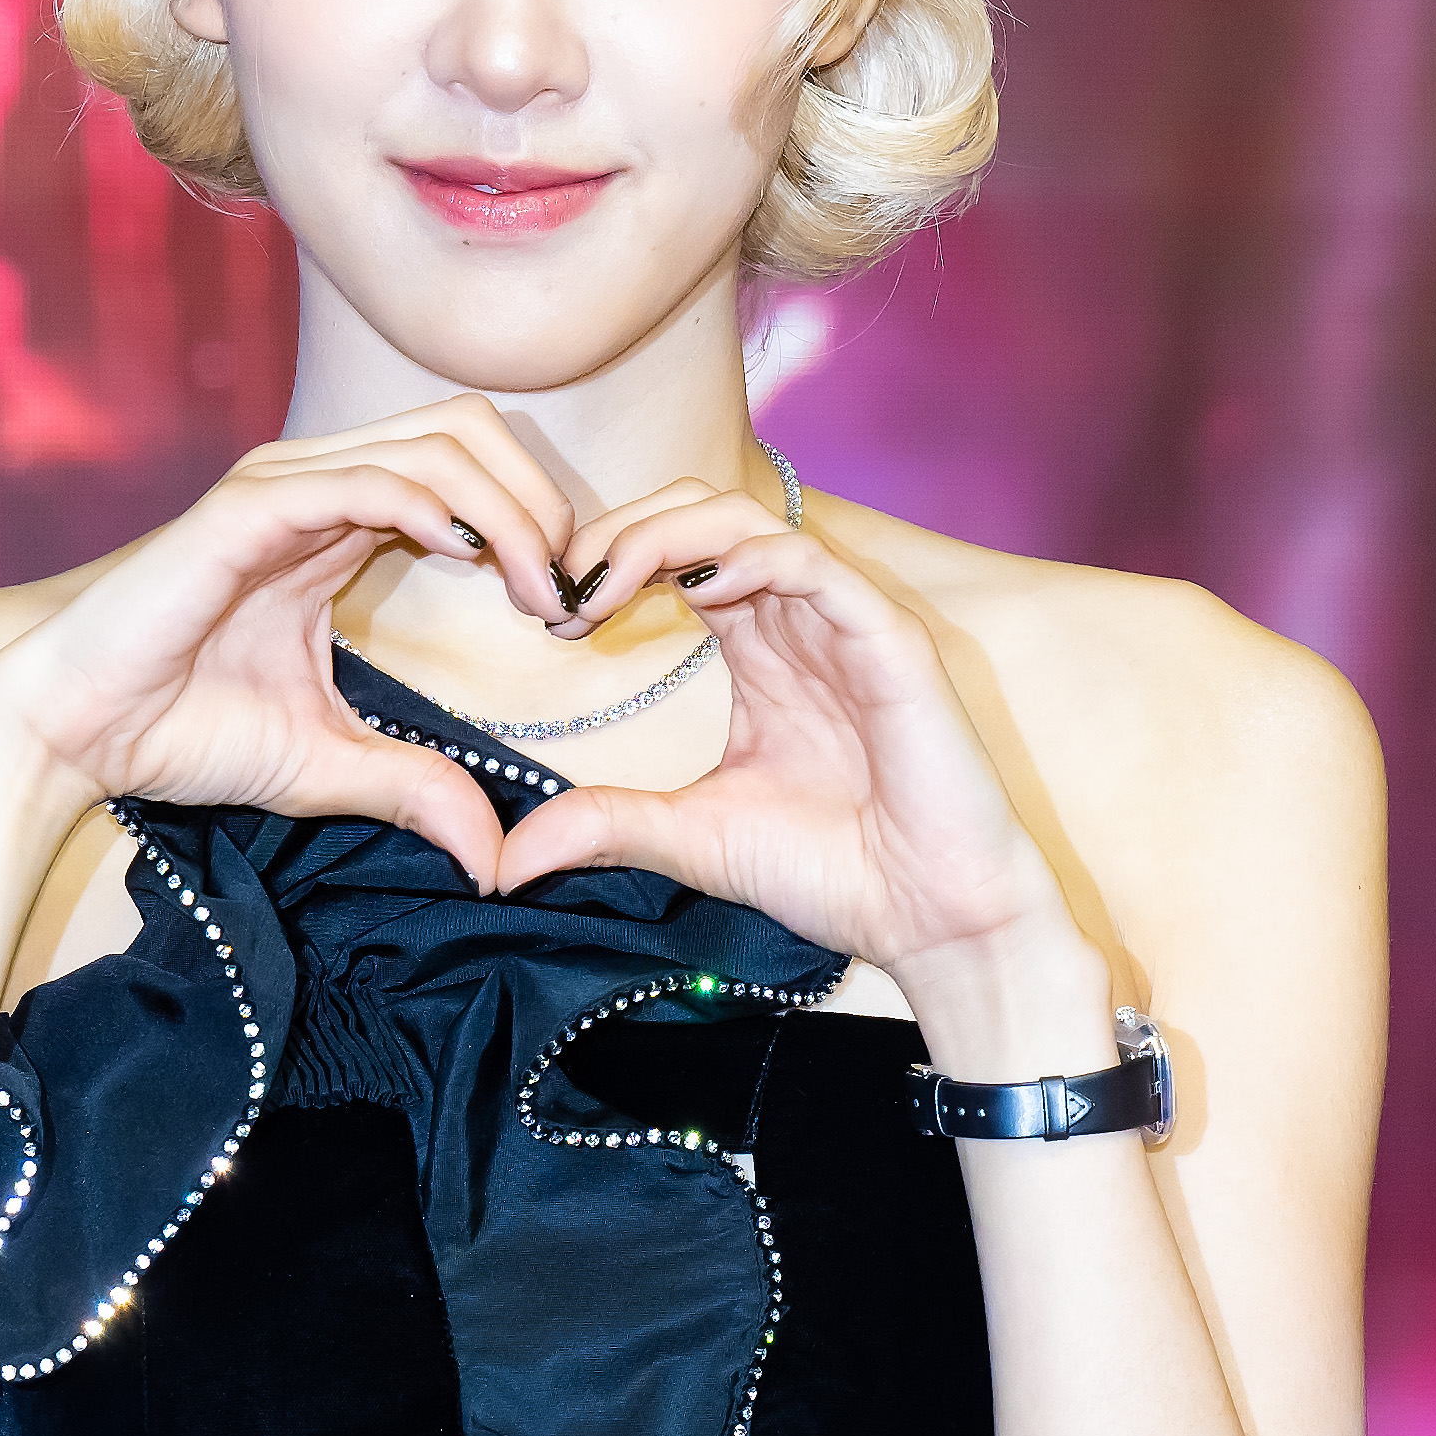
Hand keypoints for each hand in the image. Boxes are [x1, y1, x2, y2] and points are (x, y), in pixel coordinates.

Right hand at [0, 396, 576, 892]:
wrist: (71, 734)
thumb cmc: (179, 731)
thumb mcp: (327, 766)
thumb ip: (412, 788)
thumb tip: (493, 858)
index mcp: (337, 524)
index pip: (467, 470)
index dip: (534, 522)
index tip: (564, 611)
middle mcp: (317, 485)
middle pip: (470, 430)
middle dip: (540, 499)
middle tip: (564, 592)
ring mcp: (282, 487)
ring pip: (435, 441)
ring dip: (507, 505)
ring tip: (533, 582)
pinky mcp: (247, 509)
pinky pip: (364, 478)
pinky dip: (431, 503)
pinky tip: (465, 553)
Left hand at [496, 482, 1079, 993]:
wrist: (932, 923)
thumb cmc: (833, 873)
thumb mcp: (693, 838)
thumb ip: (607, 825)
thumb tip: (504, 860)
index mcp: (758, 644)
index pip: (673, 554)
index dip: (604, 562)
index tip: (549, 615)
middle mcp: (799, 617)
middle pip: (702, 513)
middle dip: (619, 532)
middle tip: (561, 587)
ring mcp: (845, 621)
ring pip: (750, 518)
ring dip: (665, 533)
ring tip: (606, 583)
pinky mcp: (890, 641)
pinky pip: (814, 563)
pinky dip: (749, 557)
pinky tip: (696, 588)